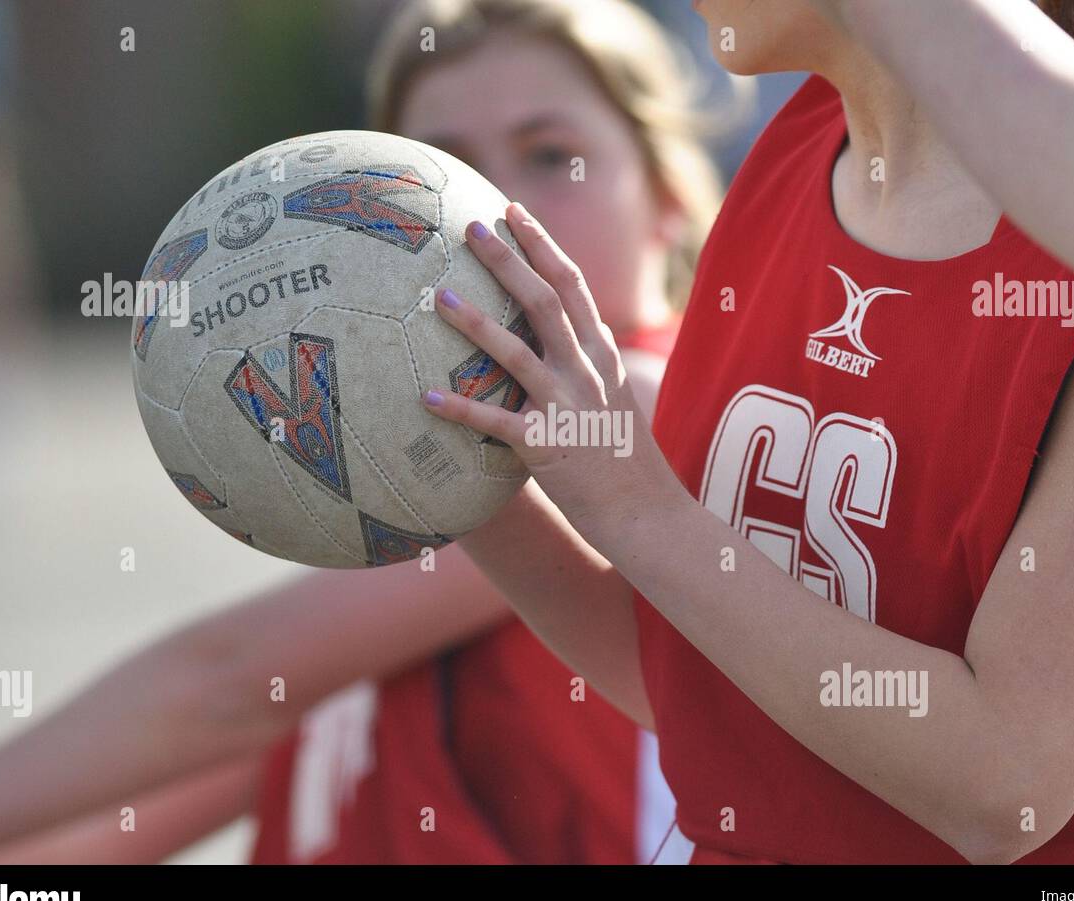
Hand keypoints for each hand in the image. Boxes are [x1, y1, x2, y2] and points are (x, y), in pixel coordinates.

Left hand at [420, 202, 681, 544]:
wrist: (648, 515)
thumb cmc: (626, 462)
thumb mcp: (616, 401)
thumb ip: (591, 368)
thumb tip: (567, 340)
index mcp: (603, 356)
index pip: (573, 285)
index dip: (541, 245)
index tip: (513, 212)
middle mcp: (587, 372)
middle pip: (545, 300)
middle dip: (508, 259)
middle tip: (472, 227)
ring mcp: (568, 406)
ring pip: (516, 351)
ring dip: (475, 321)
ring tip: (438, 296)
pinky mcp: (546, 447)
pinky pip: (495, 422)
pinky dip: (461, 409)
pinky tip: (426, 398)